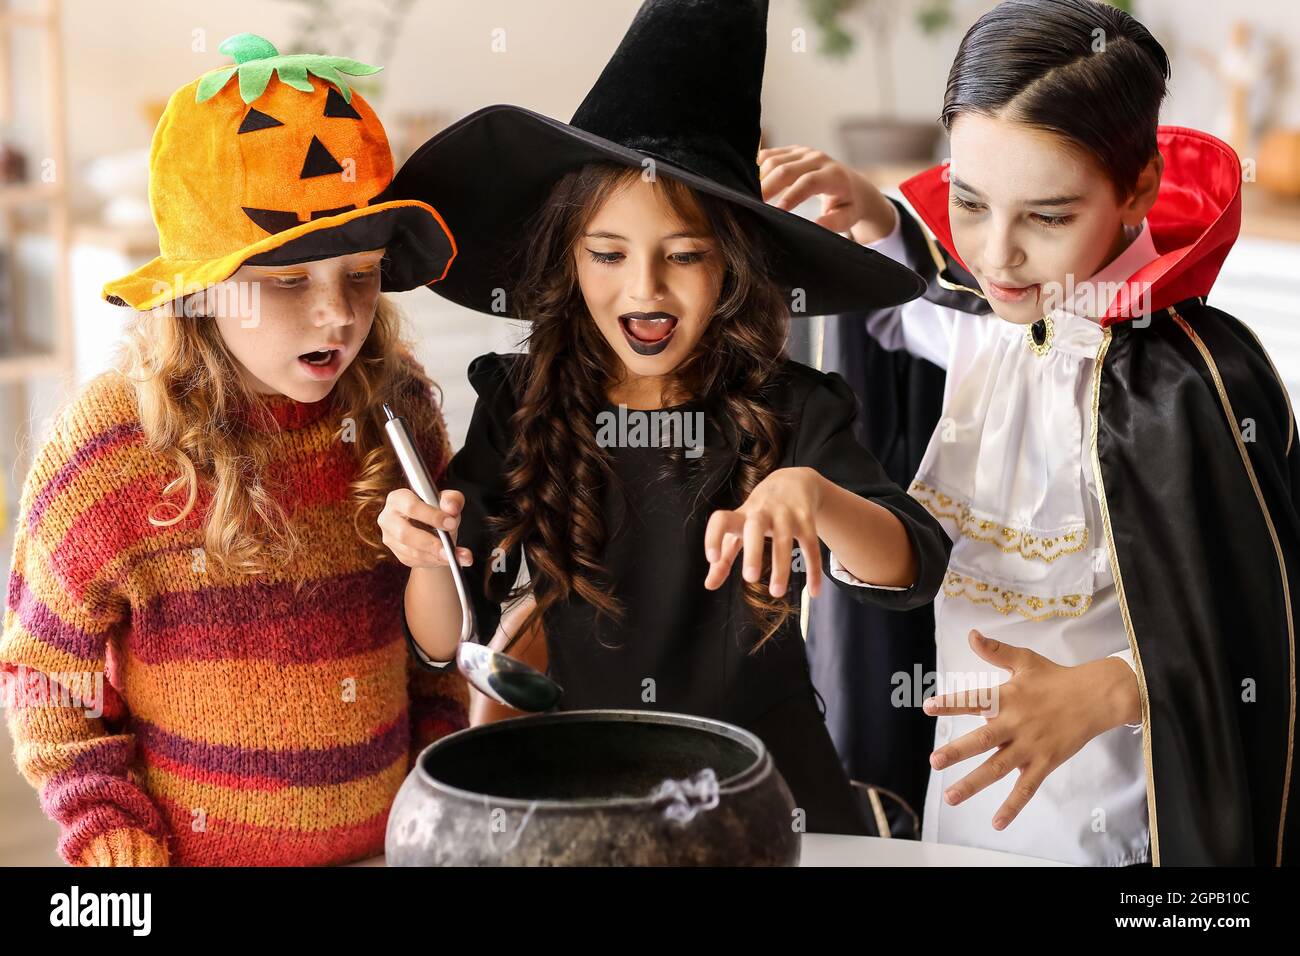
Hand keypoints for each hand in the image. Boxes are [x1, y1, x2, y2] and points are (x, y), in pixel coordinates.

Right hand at [378, 487, 472, 569]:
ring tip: (454, 556)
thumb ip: (452, 500)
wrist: (434, 530)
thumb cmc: (438, 511)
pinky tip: (449, 560)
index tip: (451, 523)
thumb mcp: (448, 502)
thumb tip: (451, 508)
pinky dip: (434, 562)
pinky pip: (415, 561)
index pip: (412, 507)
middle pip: (405, 533)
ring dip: (434, 556)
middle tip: (450, 549)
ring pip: (411, 551)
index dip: (432, 516)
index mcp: (398, 498)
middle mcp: (388, 517)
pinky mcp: (397, 553)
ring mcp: (389, 537)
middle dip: (430, 543)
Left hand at [703, 466, 825, 598]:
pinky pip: (811, 545)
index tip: (711, 558)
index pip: (721, 520)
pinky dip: (813, 569)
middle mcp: (762, 511)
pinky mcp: (807, 519)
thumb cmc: (759, 512)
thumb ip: (723, 557)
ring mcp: (786, 513)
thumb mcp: (739, 528)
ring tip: (777, 593)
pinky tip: (813, 592)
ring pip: (784, 539)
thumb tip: (709, 585)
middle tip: (750, 578)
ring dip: (782, 566)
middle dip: (753, 551)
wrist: (793, 480)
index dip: (714, 536)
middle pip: (755, 527)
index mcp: (741, 515)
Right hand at [757, 144, 896, 241]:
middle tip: (751, 207)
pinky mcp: (793, 150)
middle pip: (785, 169)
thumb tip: (817, 225)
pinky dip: (757, 168)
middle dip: (766, 188)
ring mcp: (804, 152)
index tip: (775, 212)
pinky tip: (750, 184)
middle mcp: (818, 159)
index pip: (809, 182)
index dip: (791, 196)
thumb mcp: (847, 217)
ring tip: (748, 198)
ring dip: (758, 178)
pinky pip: (769, 155)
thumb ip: (834, 222)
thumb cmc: (846, 206)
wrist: (850, 184)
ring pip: (773, 160)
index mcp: (833, 176)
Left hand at [922, 630, 1141, 830]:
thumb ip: (995, 651)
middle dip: (958, 751)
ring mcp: (1030, 746)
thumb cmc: (1055, 677)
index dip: (951, 703)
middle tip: (934, 761)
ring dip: (974, 783)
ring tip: (951, 797)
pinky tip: (996, 822)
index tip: (928, 707)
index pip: (975, 699)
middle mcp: (1016, 723)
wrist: (1096, 697)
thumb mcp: (1024, 660)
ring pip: (999, 768)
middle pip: (983, 739)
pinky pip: (1026, 789)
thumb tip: (971, 634)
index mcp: (1008, 696)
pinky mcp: (1045, 763)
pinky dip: (1012, 806)